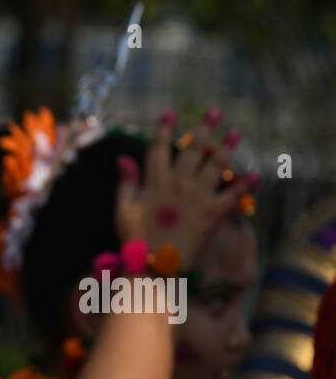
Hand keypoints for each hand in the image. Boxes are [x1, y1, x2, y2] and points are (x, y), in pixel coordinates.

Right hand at [115, 109, 255, 261]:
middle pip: (194, 150)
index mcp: (156, 183)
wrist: (157, 266)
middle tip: (214, 112)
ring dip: (228, 147)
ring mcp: (199, 198)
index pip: (160, 150)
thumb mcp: (124, 211)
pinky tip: (256, 174)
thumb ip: (126, 183)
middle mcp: (180, 184)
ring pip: (217, 165)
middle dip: (204, 129)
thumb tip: (123, 158)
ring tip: (235, 133)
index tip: (170, 114)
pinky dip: (247, 185)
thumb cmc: (136, 240)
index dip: (165, 130)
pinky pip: (234, 195)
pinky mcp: (214, 213)